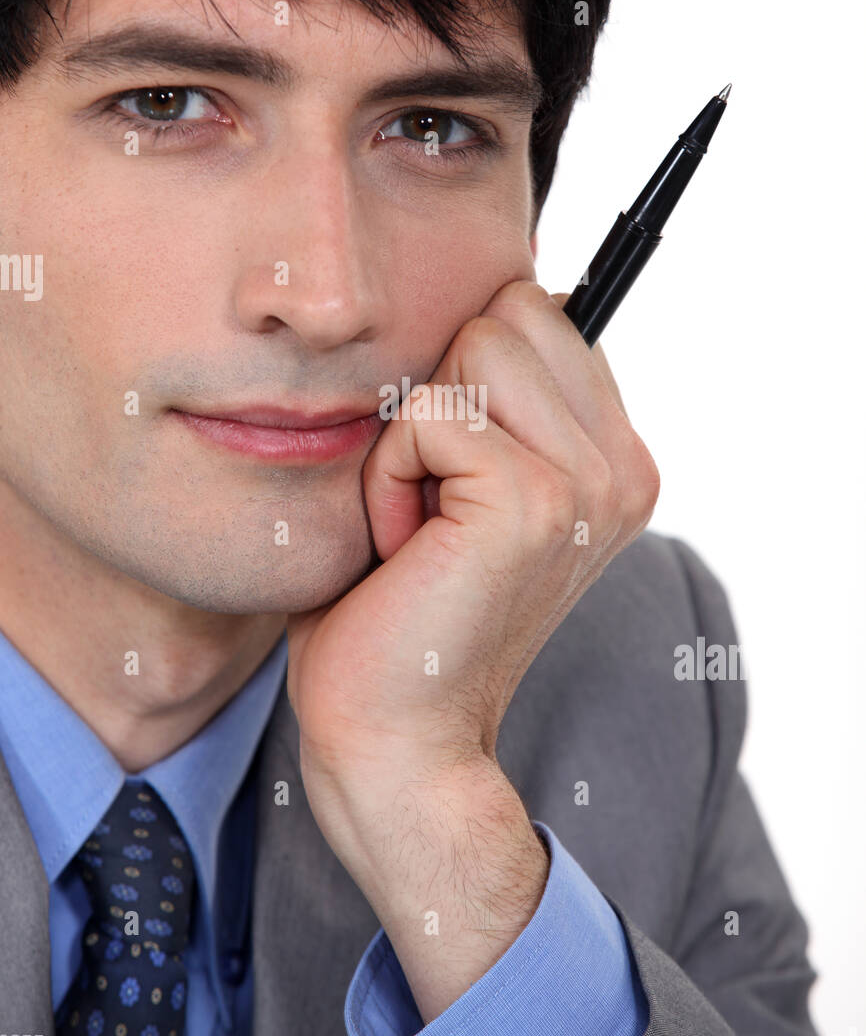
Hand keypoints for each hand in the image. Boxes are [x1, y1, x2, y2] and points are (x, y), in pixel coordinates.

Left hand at [284, 279, 659, 1022]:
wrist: (397, 736)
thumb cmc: (402, 606)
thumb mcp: (466, 483)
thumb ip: (498, 398)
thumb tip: (491, 298)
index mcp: (615, 458)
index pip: (540, 312)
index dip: (466, 376)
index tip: (452, 480)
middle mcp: (623, 466)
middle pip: (510, 310)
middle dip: (442, 391)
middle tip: (433, 501)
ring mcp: (590, 483)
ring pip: (473, 346)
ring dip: (412, 435)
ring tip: (420, 525)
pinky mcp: (534, 501)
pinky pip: (430, 413)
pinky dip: (390, 475)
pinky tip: (406, 549)